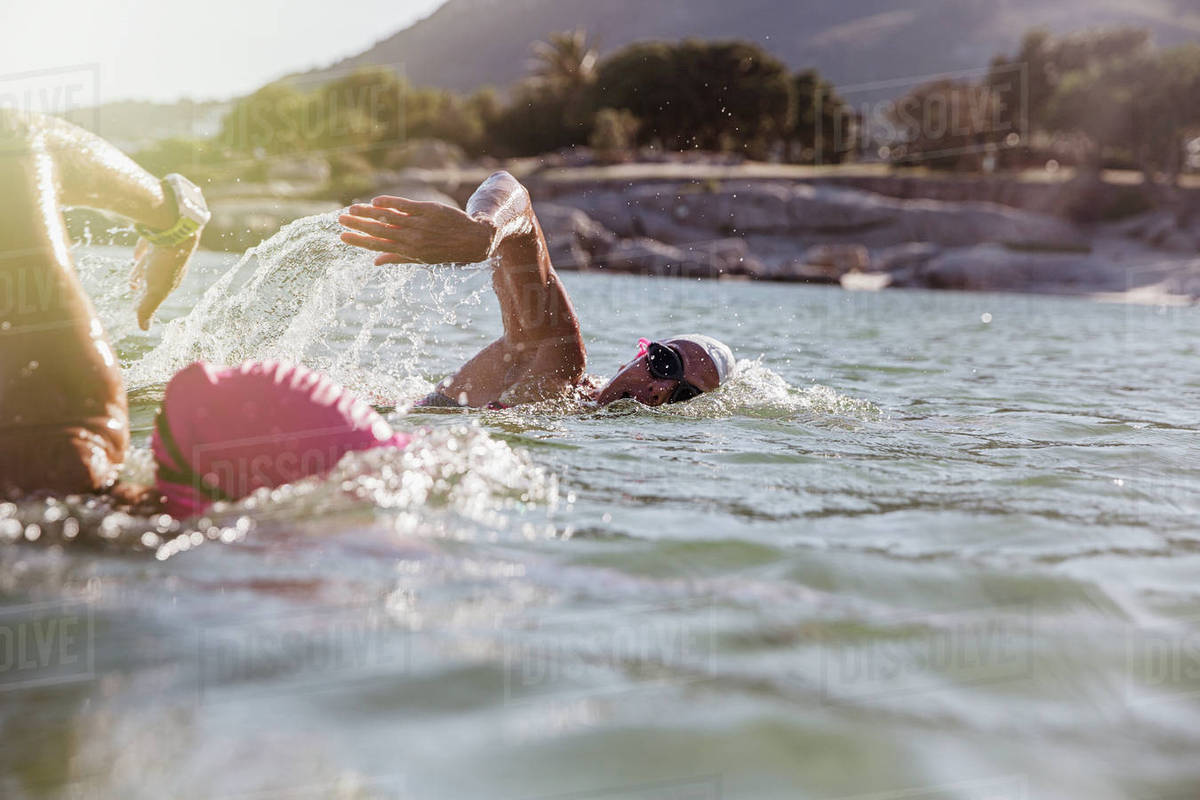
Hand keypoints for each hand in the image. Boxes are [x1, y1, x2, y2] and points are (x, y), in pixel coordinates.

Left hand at [129, 233, 199, 329]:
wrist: (175, 230)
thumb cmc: (167, 262)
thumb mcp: (155, 290)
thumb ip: (148, 308)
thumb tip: (143, 329)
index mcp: (171, 282)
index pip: (157, 296)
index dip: (146, 302)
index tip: (136, 308)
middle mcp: (170, 268)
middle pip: (153, 282)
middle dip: (144, 289)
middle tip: (133, 294)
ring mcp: (164, 253)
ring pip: (150, 267)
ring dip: (141, 273)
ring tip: (132, 278)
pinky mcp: (158, 238)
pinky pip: (148, 248)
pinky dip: (141, 254)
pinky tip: (135, 255)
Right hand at [339, 197, 493, 265]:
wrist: (474, 240)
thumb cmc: (445, 250)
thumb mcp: (421, 259)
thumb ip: (397, 258)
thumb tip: (374, 262)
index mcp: (409, 252)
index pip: (378, 245)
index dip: (359, 241)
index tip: (342, 236)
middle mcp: (412, 238)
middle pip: (379, 230)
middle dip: (358, 225)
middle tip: (340, 219)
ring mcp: (420, 224)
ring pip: (389, 217)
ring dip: (368, 212)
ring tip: (352, 208)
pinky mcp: (428, 210)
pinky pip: (405, 206)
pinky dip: (389, 203)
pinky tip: (375, 200)